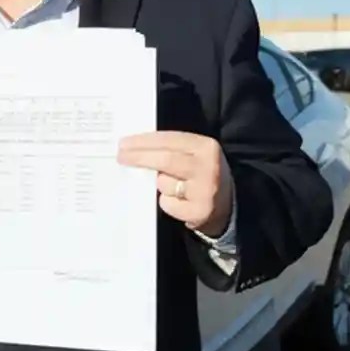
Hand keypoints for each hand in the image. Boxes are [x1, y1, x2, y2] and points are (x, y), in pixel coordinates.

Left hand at [117, 131, 233, 236]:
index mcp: (206, 147)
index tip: (124, 143)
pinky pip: (167, 203)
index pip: (169, 140)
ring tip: (171, 185)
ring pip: (163, 183)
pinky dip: (166, 202)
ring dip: (159, 184)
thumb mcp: (196, 155)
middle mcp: (208, 167)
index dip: (144, 141)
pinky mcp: (199, 211)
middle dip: (139, 158)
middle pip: (165, 159)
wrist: (228, 206)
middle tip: (121, 157)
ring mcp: (204, 190)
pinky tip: (177, 200)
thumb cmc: (203, 175)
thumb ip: (172, 149)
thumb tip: (135, 146)